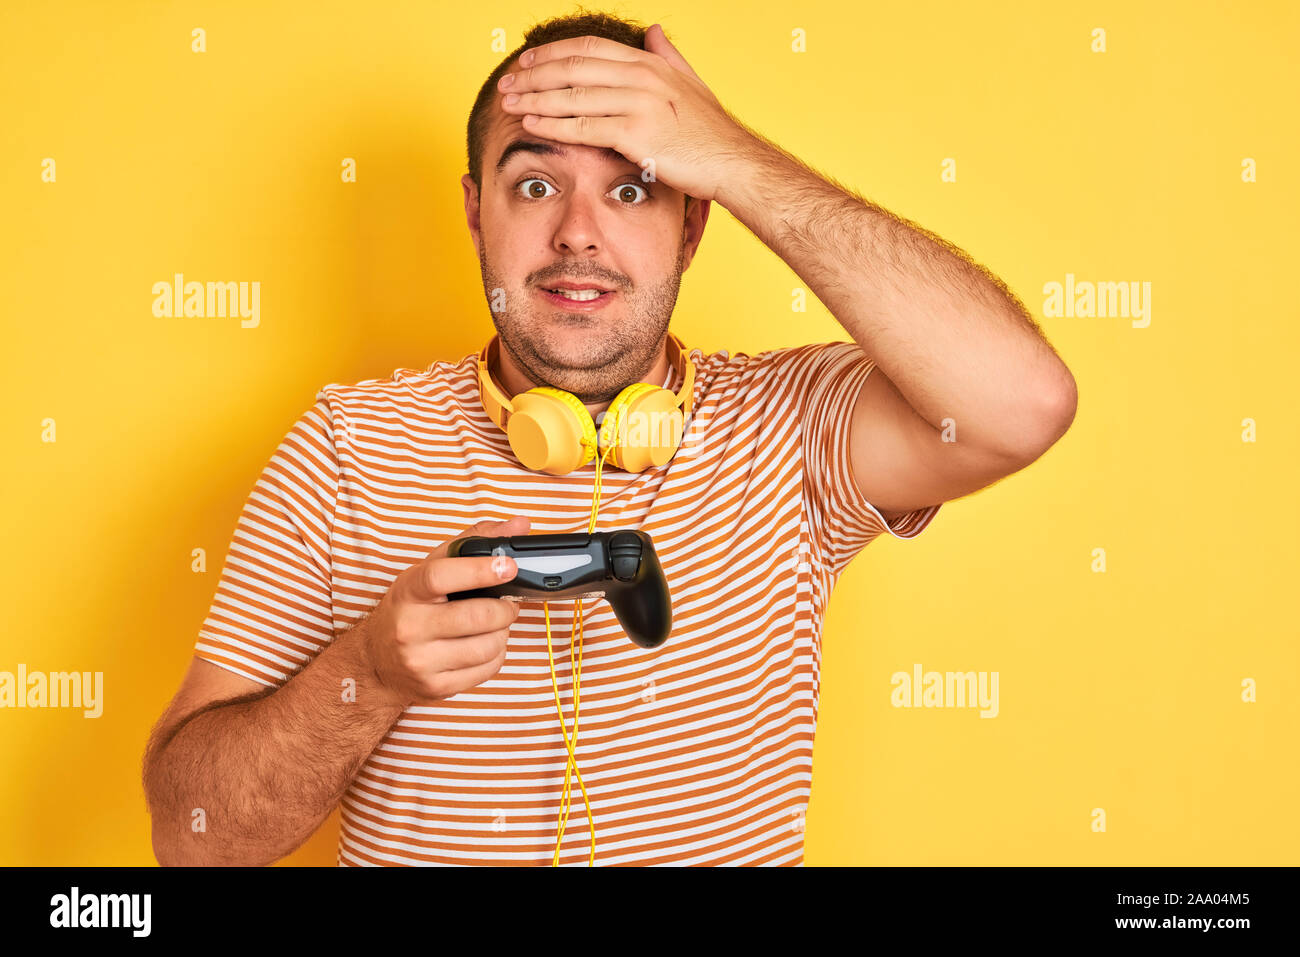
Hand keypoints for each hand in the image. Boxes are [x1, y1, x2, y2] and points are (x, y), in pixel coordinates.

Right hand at [363, 516, 529, 705]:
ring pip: (488, 646)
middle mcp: (409, 627)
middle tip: (507, 602)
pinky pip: (487, 669)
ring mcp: (421, 661)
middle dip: (505, 608)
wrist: (376, 660)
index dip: (479, 570)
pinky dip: (497, 655)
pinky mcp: (436, 687)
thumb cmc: (410, 607)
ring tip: (493, 625)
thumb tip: (521, 524)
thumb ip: (475, 542)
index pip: (441, 576)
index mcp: (408, 591)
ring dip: (502, 632)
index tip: (508, 566)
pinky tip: (484, 645)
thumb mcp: (429, 569)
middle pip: (476, 616)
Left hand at [497, 23, 752, 201]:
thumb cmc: (711, 132)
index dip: (553, 53)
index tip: (527, 62)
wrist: (733, 162)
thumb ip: (668, 56)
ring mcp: (638, 104)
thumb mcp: (691, 83)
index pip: (589, 49)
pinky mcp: (636, 134)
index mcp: (649, 63)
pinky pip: (584, 127)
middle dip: (534, 75)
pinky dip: (553, 125)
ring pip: (573, 96)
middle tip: (507, 83)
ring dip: (535, 99)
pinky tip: (532, 125)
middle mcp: (641, 77)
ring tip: (508, 104)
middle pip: (574, 68)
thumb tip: (652, 31)